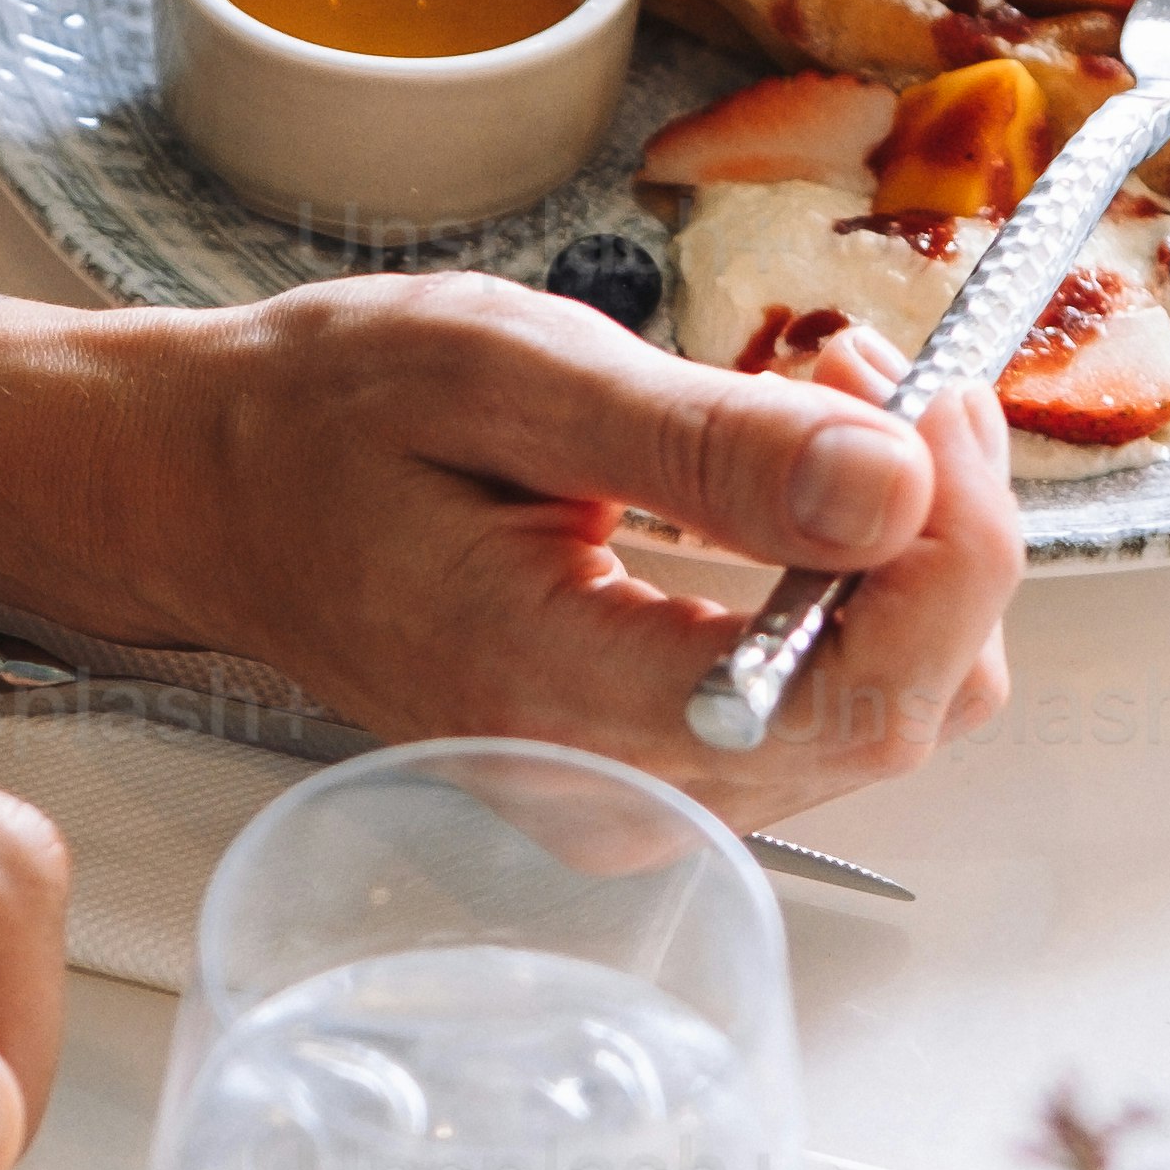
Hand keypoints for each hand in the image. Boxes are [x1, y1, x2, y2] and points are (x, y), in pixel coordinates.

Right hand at [0, 285, 1020, 800]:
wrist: (215, 496)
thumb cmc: (326, 425)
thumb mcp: (509, 377)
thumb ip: (706, 443)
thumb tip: (892, 485)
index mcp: (570, 705)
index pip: (873, 690)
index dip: (953, 538)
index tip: (922, 389)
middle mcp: (622, 794)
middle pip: (912, 704)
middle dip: (944, 524)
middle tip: (879, 370)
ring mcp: (646, 799)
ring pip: (897, 704)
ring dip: (910, 546)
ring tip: (823, 409)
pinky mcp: (663, 772)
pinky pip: (835, 698)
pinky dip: (860, 579)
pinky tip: (800, 484)